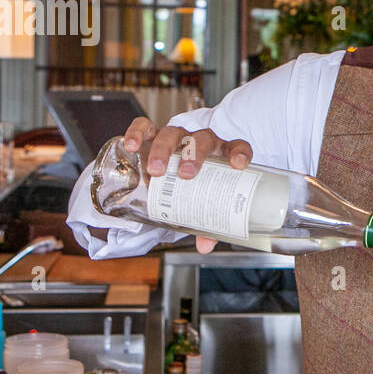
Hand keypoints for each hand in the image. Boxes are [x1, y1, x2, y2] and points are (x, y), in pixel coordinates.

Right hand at [122, 118, 253, 253]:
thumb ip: (207, 224)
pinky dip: (138, 132)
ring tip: (155, 170)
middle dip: (194, 155)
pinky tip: (133, 145)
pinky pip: (146, 126)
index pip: (237, 147)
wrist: (176, 173)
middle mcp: (203, 141)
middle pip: (202, 139)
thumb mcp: (203, 204)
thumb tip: (204, 246)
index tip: (238, 165)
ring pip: (174, 133)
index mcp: (222, 154)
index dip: (239, 153)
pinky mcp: (155, 135)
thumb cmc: (196, 187)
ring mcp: (179, 136)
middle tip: (185, 175)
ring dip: (164, 149)